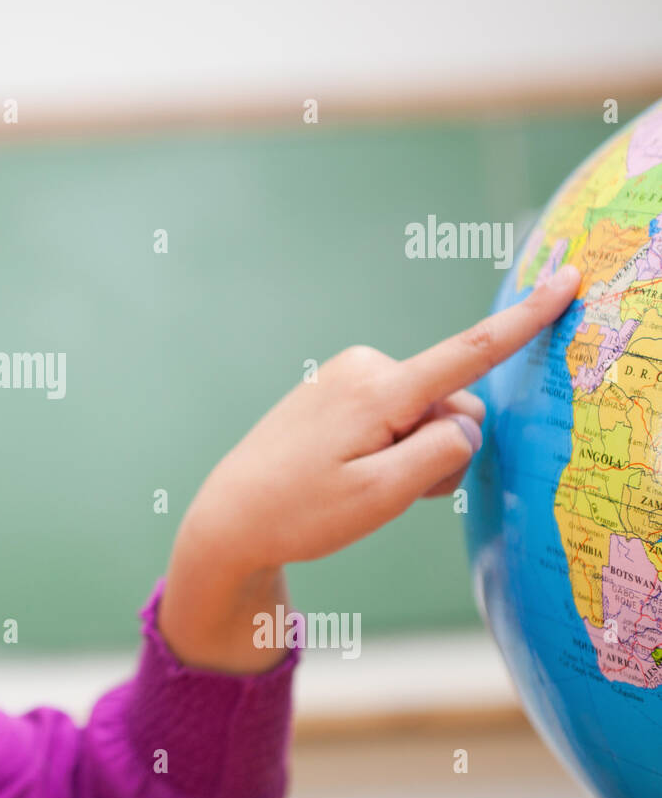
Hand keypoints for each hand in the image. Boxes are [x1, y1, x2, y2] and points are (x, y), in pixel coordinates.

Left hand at [157, 262, 581, 671]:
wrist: (230, 517)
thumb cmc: (300, 512)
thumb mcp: (382, 496)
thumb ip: (441, 455)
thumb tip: (466, 423)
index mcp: (378, 390)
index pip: (469, 352)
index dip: (525, 320)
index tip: (567, 280)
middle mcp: (363, 369)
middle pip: (451, 407)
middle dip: (439, 451)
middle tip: (384, 491)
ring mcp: (346, 377)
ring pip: (424, 417)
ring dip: (411, 455)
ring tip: (356, 485)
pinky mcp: (336, 390)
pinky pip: (393, 417)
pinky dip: (388, 448)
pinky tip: (344, 473)